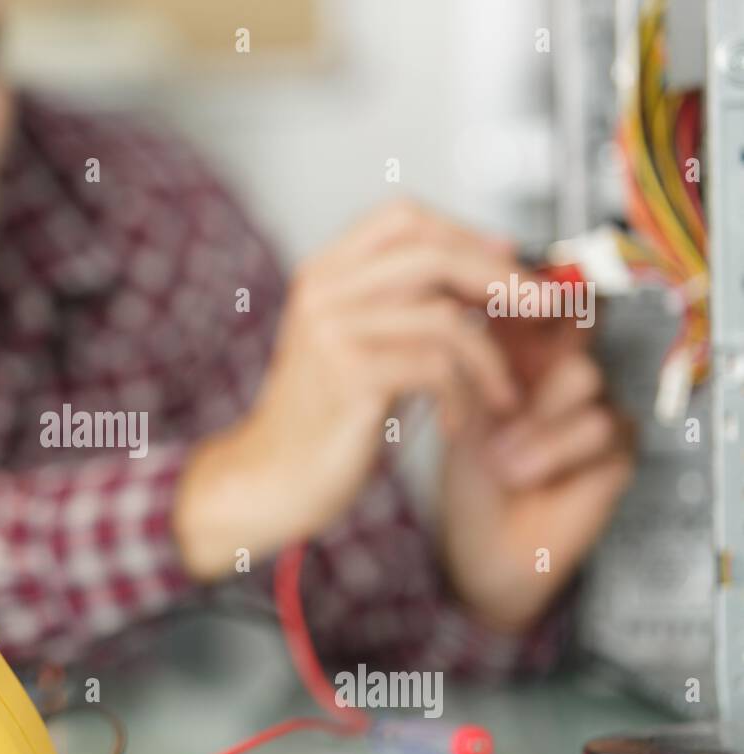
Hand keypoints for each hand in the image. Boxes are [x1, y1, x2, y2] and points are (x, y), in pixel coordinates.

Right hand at [174, 200, 523, 579]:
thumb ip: (407, 302)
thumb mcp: (361, 343)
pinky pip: (437, 368)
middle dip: (500, 280)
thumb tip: (494, 258)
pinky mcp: (349, 376)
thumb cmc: (323, 417)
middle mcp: (322, 292)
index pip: (403, 215)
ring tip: (500, 394)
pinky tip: (457, 424)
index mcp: (323, 274)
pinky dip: (463, 398)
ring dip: (491, 360)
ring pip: (445, 317)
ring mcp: (332, 331)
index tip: (507, 259)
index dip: (464, 232)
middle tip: (542, 309)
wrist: (271, 478)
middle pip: (433, 253)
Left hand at [440, 314, 633, 632]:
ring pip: (583, 375)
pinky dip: (553, 451)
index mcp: (527, 354)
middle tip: (492, 395)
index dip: (520, 300)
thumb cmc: (469, 477)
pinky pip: (601, 425)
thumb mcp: (460, 406)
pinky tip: (519, 474)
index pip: (539, 301)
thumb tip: (465, 292)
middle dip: (524, 359)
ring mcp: (594, 408)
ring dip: (532, 419)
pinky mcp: (617, 448)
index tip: (489, 313)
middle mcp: (564, 373)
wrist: (483, 545)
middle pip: (571, 325)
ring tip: (496, 458)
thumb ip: (471, 352)